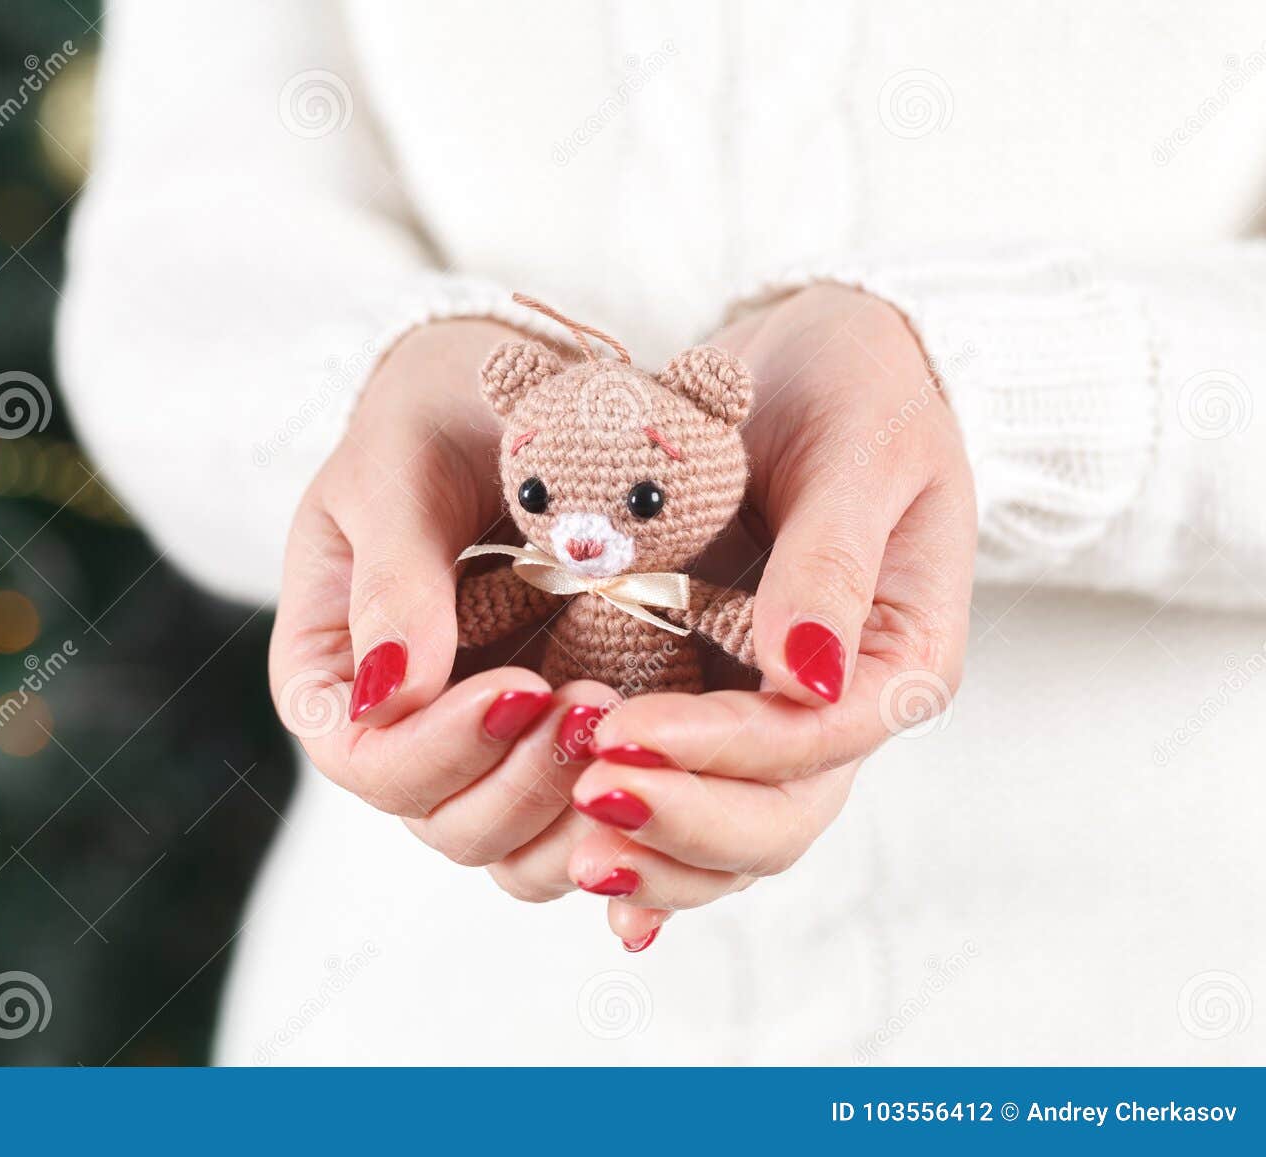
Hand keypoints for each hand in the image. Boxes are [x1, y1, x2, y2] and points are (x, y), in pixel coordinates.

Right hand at [268, 320, 612, 869]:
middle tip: (596, 705)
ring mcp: (477, 744)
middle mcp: (398, 726)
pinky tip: (668, 765)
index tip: (521, 686)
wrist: (509, 394)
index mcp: (332, 672)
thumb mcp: (396, 470)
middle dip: (521, 781)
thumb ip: (392, 579)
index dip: (437, 747)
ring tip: (633, 723)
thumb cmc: (435, 414)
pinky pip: (579, 818)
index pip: (364, 759)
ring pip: (515, 843)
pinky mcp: (551, 742)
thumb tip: (384, 697)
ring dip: (575, 805)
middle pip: (440, 819)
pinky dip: (622, 811)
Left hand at [567, 284, 976, 947]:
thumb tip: (808, 679)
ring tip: (563, 845)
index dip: (720, 750)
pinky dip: (644, 841)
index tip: (621, 732)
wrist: (816, 362)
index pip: (815, 740)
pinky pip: (686, 794)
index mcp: (900, 657)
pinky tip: (579, 873)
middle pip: (777, 817)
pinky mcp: (716, 702)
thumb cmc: (857, 386)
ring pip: (730, 833)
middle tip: (584, 795)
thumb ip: (832, 562)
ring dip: (654, 850)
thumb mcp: (863, 448)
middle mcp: (842, 708)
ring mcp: (775, 714)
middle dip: (682, 819)